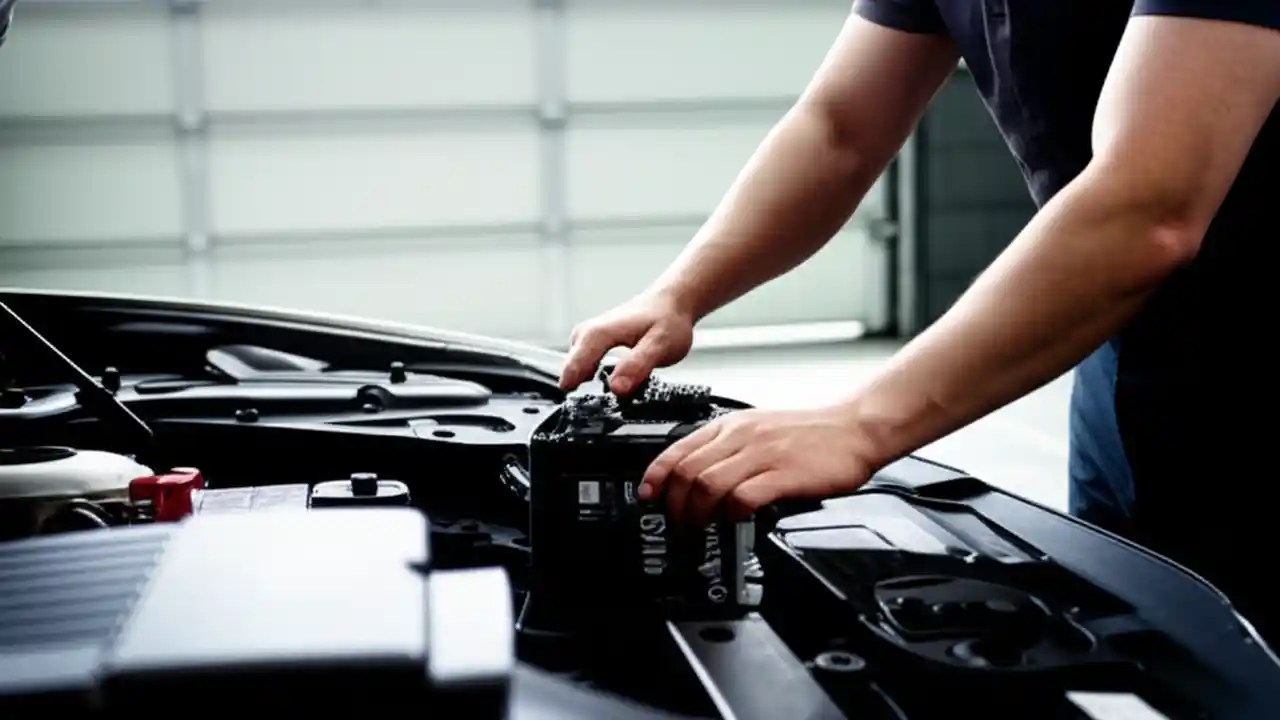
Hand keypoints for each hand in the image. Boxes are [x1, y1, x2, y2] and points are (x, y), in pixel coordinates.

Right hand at [559, 291, 694, 395]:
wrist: (671, 303)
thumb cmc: (666, 320)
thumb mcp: (659, 346)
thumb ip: (637, 366)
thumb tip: (616, 388)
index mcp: (597, 334)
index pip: (573, 370)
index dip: (578, 396)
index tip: (590, 415)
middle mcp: (586, 334)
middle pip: (572, 374)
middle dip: (586, 394)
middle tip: (610, 407)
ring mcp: (586, 337)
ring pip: (577, 371)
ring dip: (591, 387)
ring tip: (615, 394)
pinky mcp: (592, 343)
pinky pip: (584, 366)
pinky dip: (595, 379)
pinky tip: (614, 383)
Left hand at [639, 405, 877, 526]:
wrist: (856, 429)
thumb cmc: (813, 434)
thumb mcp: (760, 430)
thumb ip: (730, 449)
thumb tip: (699, 479)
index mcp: (732, 424)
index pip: (678, 447)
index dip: (656, 476)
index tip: (648, 496)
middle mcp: (742, 435)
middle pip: (687, 471)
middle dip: (675, 504)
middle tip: (678, 524)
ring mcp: (762, 454)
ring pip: (708, 484)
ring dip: (697, 514)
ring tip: (700, 529)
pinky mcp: (784, 474)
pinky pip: (743, 496)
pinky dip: (730, 514)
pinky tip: (734, 520)